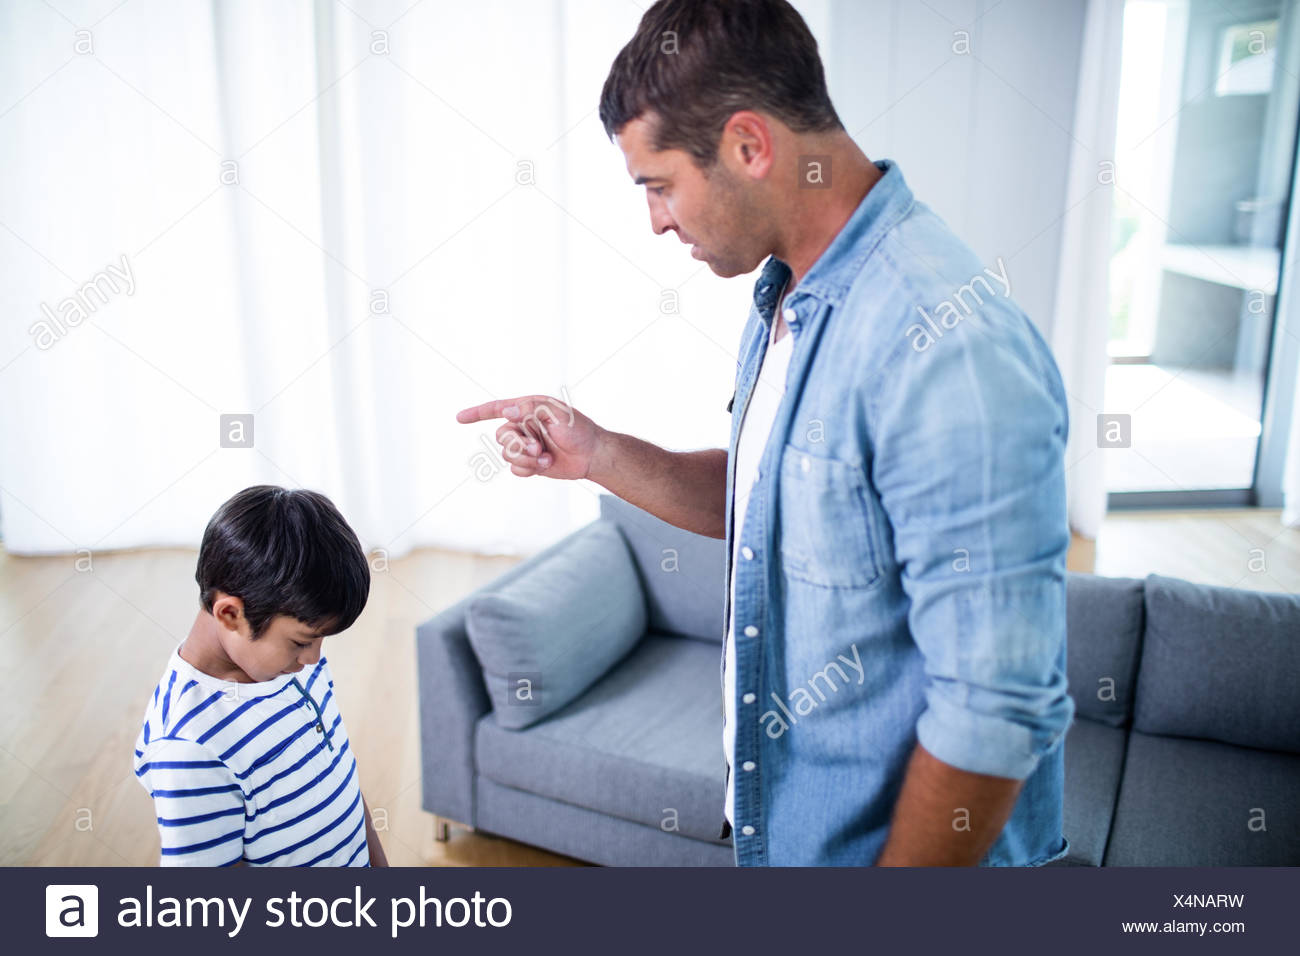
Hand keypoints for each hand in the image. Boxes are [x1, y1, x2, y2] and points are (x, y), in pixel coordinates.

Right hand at [455, 395, 603, 480]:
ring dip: (525, 458)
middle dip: (518, 445)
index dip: (477, 413)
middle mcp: (524, 426)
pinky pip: (515, 469)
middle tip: (538, 448)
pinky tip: (545, 465)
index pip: (497, 409)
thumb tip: (506, 411)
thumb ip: (532, 409)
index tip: (460, 418)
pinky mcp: (530, 463)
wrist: (592, 456)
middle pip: (502, 436)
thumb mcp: (559, 414)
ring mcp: (526, 445)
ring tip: (545, 457)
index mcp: (528, 409)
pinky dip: (528, 469)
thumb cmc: (579, 430)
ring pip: (507, 455)